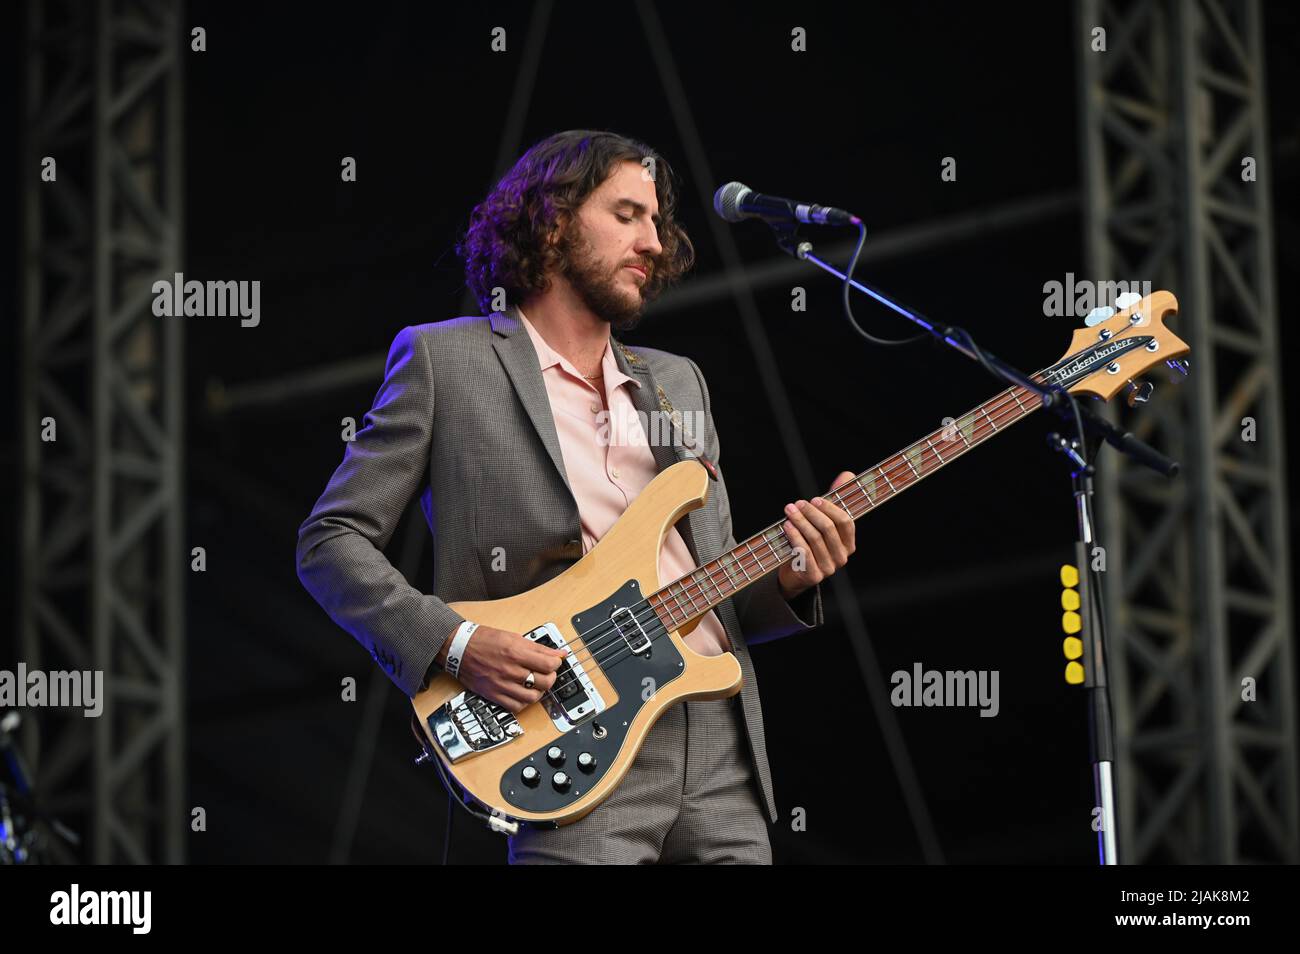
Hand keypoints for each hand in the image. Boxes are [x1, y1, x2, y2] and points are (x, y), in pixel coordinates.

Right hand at [436, 624, 567, 712]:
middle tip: (547, 673)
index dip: (557, 663)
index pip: (549, 664)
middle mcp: (510, 670)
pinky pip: (516, 707)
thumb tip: (559, 653)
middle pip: (544, 682)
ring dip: (539, 692)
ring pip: (532, 698)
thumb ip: (538, 647)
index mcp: (516, 653)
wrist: (459, 648)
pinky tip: (523, 694)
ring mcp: (502, 685)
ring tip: (536, 684)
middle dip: (550, 677)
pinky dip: (524, 703)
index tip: (555, 662)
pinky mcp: (494, 695)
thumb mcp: (514, 637)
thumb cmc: (485, 640)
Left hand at [777, 471, 857, 599]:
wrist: (794, 574)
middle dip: (811, 513)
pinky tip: (787, 526)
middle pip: (828, 529)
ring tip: (789, 511)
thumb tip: (847, 474)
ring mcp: (829, 568)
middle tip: (797, 504)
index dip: (830, 508)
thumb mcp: (822, 522)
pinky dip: (795, 537)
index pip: (845, 522)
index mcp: (848, 544)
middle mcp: (842, 557)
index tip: (814, 499)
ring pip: (815, 539)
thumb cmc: (809, 544)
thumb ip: (834, 501)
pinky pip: (804, 553)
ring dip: (800, 522)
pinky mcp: (814, 576)